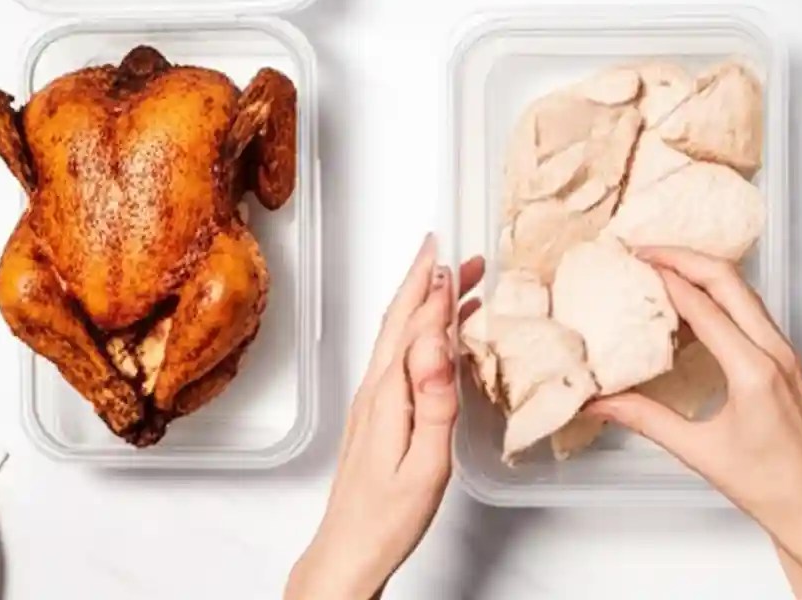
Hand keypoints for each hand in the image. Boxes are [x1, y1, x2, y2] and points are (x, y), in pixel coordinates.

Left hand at [286, 235, 484, 599]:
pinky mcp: (377, 415)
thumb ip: (434, 404)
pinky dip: (419, 332)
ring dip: (422, 301)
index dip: (435, 292)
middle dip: (424, 280)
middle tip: (447, 248)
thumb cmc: (387, 518)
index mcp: (387, 396)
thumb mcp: (424, 465)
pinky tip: (438, 337)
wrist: (347, 552)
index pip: (414, 329)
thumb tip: (438, 347)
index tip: (453, 258)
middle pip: (398, 321)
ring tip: (453, 278)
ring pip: (397, 335)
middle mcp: (374, 391)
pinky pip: (399, 356)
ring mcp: (373, 402)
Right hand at [588, 247, 801, 599]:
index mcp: (753, 372)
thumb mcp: (699, 452)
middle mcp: (774, 353)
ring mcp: (785, 354)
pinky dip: (722, 296)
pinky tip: (697, 305)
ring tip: (666, 267)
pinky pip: (753, 311)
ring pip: (744, 291)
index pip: (703, 306)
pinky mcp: (786, 360)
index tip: (635, 262)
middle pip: (729, 280)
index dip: (666, 278)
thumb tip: (603, 403)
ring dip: (705, 272)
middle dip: (685, 257)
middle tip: (646, 250)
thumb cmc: (771, 487)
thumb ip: (645, 420)